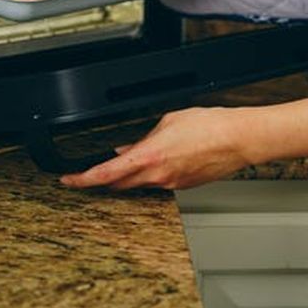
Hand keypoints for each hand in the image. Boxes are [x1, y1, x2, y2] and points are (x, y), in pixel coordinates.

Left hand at [59, 107, 252, 190]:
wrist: (238, 139)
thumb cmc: (210, 126)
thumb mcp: (169, 121)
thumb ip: (144, 137)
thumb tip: (129, 148)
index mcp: (149, 157)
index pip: (105, 174)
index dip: (82, 180)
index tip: (69, 180)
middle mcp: (157, 176)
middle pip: (119, 184)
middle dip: (104, 178)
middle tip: (94, 169)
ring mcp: (171, 184)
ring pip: (139, 184)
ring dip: (131, 174)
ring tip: (135, 156)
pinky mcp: (184, 186)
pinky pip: (159, 182)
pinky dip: (152, 173)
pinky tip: (161, 159)